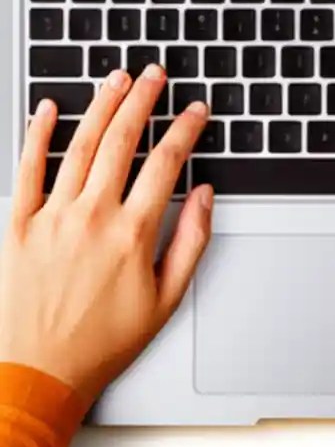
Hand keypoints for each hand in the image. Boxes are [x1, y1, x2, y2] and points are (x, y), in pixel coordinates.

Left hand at [0, 65, 213, 400]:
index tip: (196, 111)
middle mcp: (90, 218)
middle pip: (121, 141)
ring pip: (78, 146)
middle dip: (143, 101)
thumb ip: (191, 241)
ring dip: (100, 107)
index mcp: (132, 233)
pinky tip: (47, 110)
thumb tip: (204, 197)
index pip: (166, 163)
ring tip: (116, 79)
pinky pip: (26, 170)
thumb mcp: (167, 298)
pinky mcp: (17, 226)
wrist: (39, 371)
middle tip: (155, 75)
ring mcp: (50, 218)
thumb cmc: (103, 340)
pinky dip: (35, 136)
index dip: (185, 129)